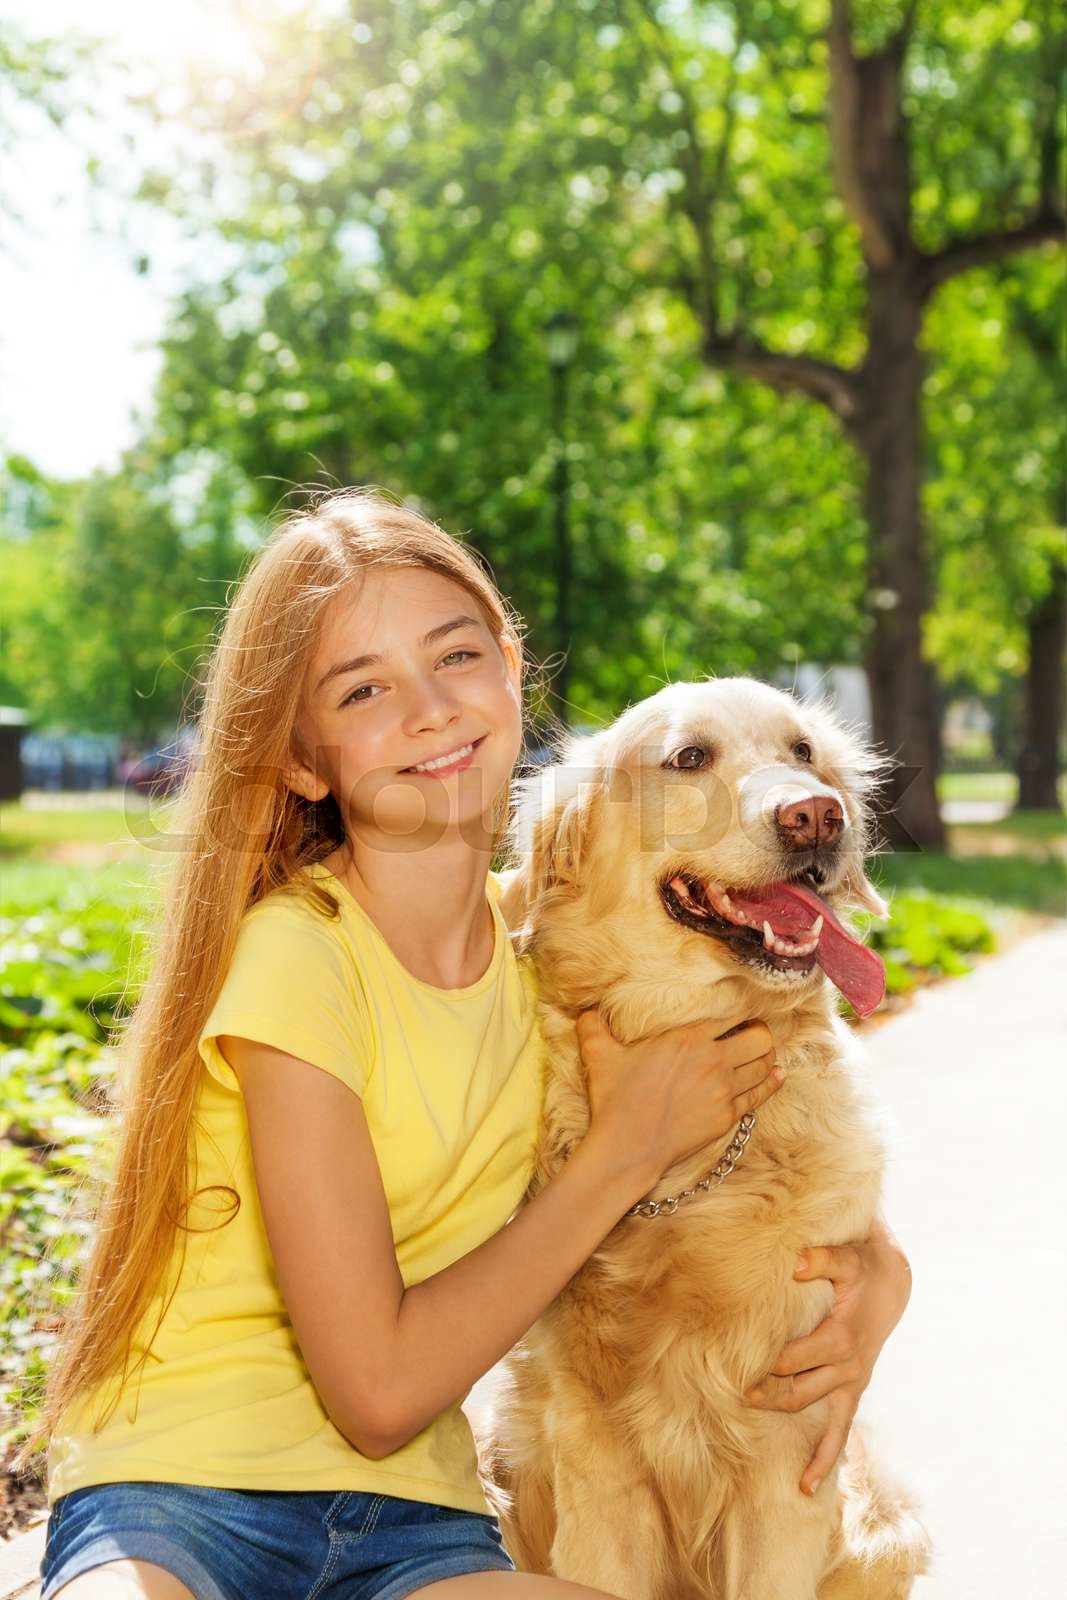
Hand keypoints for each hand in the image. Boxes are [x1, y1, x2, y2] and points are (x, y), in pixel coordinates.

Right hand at [576, 1009, 782, 1186]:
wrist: (629, 1146)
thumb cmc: (615, 1099)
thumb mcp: (599, 1055)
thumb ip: (594, 1026)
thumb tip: (585, 1010)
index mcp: (689, 1038)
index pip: (733, 1014)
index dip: (741, 1010)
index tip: (740, 1011)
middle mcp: (714, 1060)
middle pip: (760, 1038)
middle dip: (760, 1033)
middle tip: (751, 1033)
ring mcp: (725, 1091)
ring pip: (765, 1065)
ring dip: (766, 1057)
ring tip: (760, 1054)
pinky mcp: (728, 1117)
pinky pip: (760, 1095)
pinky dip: (771, 1084)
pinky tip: (776, 1077)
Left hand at [743, 1223, 911, 1495]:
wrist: (890, 1284)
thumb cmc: (862, 1268)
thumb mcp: (847, 1257)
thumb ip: (822, 1258)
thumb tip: (797, 1263)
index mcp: (839, 1339)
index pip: (792, 1359)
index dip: (763, 1366)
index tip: (731, 1367)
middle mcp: (846, 1367)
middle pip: (797, 1390)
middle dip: (766, 1396)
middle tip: (734, 1395)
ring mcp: (850, 1382)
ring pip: (813, 1411)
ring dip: (784, 1418)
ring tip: (749, 1429)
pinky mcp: (852, 1390)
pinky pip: (840, 1432)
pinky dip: (825, 1459)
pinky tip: (809, 1487)